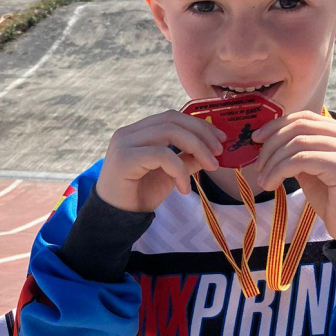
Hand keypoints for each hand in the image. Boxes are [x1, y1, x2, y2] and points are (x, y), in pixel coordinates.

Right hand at [96, 110, 225, 212]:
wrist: (116, 218)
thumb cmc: (139, 195)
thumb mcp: (170, 174)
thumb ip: (186, 159)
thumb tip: (211, 150)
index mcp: (138, 132)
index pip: (172, 117)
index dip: (198, 124)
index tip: (220, 138)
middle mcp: (129, 132)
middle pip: (172, 120)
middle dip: (201, 133)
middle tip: (219, 152)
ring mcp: (124, 143)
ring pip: (169, 132)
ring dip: (196, 148)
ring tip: (210, 167)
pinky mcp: (124, 158)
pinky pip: (162, 155)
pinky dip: (179, 170)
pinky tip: (184, 188)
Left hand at [251, 112, 335, 244]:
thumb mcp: (314, 173)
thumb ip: (300, 154)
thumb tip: (269, 143)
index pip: (306, 117)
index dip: (277, 125)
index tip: (257, 139)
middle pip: (300, 127)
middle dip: (271, 144)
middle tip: (258, 166)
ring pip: (297, 143)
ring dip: (273, 162)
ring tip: (263, 180)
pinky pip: (301, 160)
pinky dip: (280, 170)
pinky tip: (271, 184)